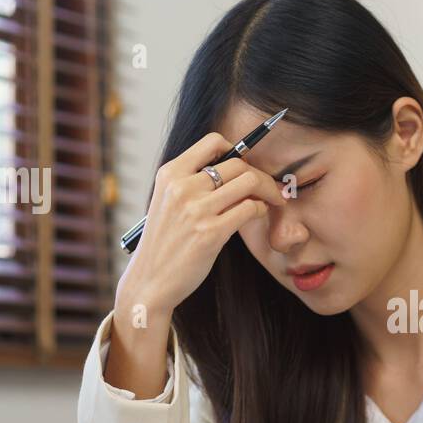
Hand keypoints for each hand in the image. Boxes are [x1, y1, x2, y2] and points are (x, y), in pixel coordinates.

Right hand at [117, 132, 287, 316]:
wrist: (150, 281)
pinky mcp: (211, 233)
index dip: (237, 150)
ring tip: (272, 200)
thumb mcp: (167, 202)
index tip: (246, 166)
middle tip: (271, 188)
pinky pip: (250, 208)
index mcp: (169, 174)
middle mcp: (181, 187)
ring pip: (249, 182)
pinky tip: (258, 214)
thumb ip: (192, 183)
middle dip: (262, 175)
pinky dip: (261, 208)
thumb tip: (236, 169)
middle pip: (238, 163)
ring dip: (268, 190)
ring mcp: (196, 210)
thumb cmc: (164, 243)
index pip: (213, 142)